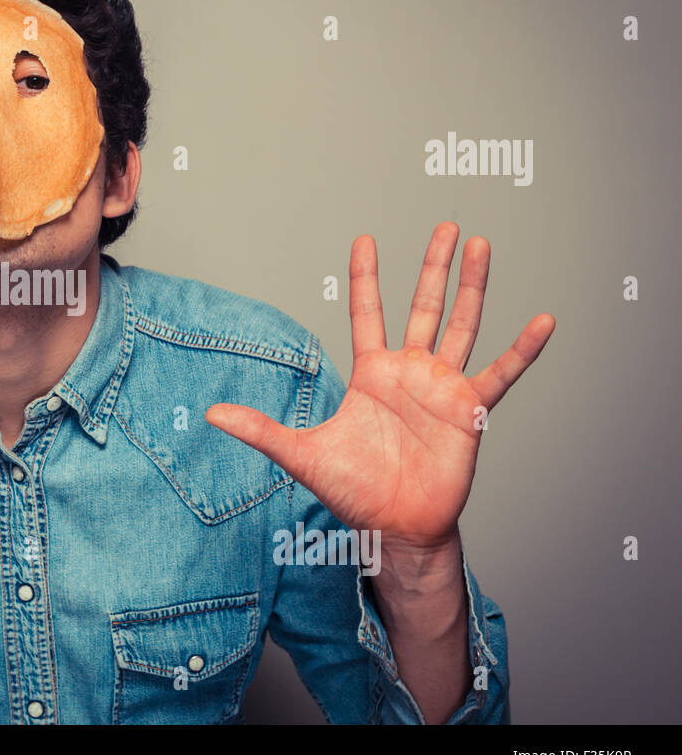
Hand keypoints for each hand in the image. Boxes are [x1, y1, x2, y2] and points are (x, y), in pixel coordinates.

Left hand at [206, 222, 553, 548]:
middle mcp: (410, 373)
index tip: (366, 238)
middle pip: (424, 306)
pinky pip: (501, 374)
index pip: (367, 312)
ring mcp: (443, 388)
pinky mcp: (470, 412)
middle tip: (449, 227)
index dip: (366, 277)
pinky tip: (542, 321)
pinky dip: (523, 349)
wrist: (394, 527)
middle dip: (434, 266)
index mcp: (372, 374)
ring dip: (474, 287)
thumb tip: (210, 416)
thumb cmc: (353, 491)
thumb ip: (260, 430)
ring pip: (462, 325)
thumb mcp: (301, 454)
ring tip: (483, 246)